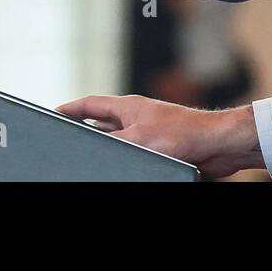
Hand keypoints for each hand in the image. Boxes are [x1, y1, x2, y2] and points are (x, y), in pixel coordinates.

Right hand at [57, 94, 264, 178]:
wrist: (216, 144)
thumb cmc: (183, 133)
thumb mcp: (139, 139)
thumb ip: (114, 142)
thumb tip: (94, 147)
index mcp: (129, 106)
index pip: (92, 104)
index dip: (72, 108)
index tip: (55, 112)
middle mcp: (137, 116)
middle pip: (102, 121)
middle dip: (85, 129)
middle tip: (67, 137)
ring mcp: (148, 131)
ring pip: (118, 139)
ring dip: (105, 146)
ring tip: (88, 156)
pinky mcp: (160, 146)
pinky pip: (134, 152)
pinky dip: (123, 157)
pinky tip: (119, 167)